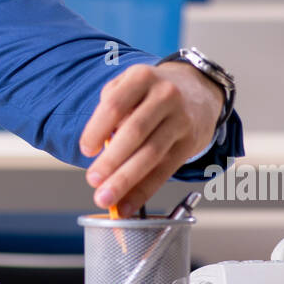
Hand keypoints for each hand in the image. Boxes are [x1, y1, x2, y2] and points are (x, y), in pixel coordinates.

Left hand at [78, 61, 222, 216]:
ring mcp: (180, 120)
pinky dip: (143, 191)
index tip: (86, 150)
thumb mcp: (129, 85)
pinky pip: (164, 171)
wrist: (198, 90)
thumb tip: (98, 148)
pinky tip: (127, 205)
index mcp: (142, 78)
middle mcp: (165, 96)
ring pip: (151, 154)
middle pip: (134, 132)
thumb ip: (110, 109)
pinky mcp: (189, 143)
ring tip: (106, 197)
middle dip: (111, 160)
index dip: (97, 129)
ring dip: (125, 180)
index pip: (115, 105)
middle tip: (93, 180)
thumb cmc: (151, 92)